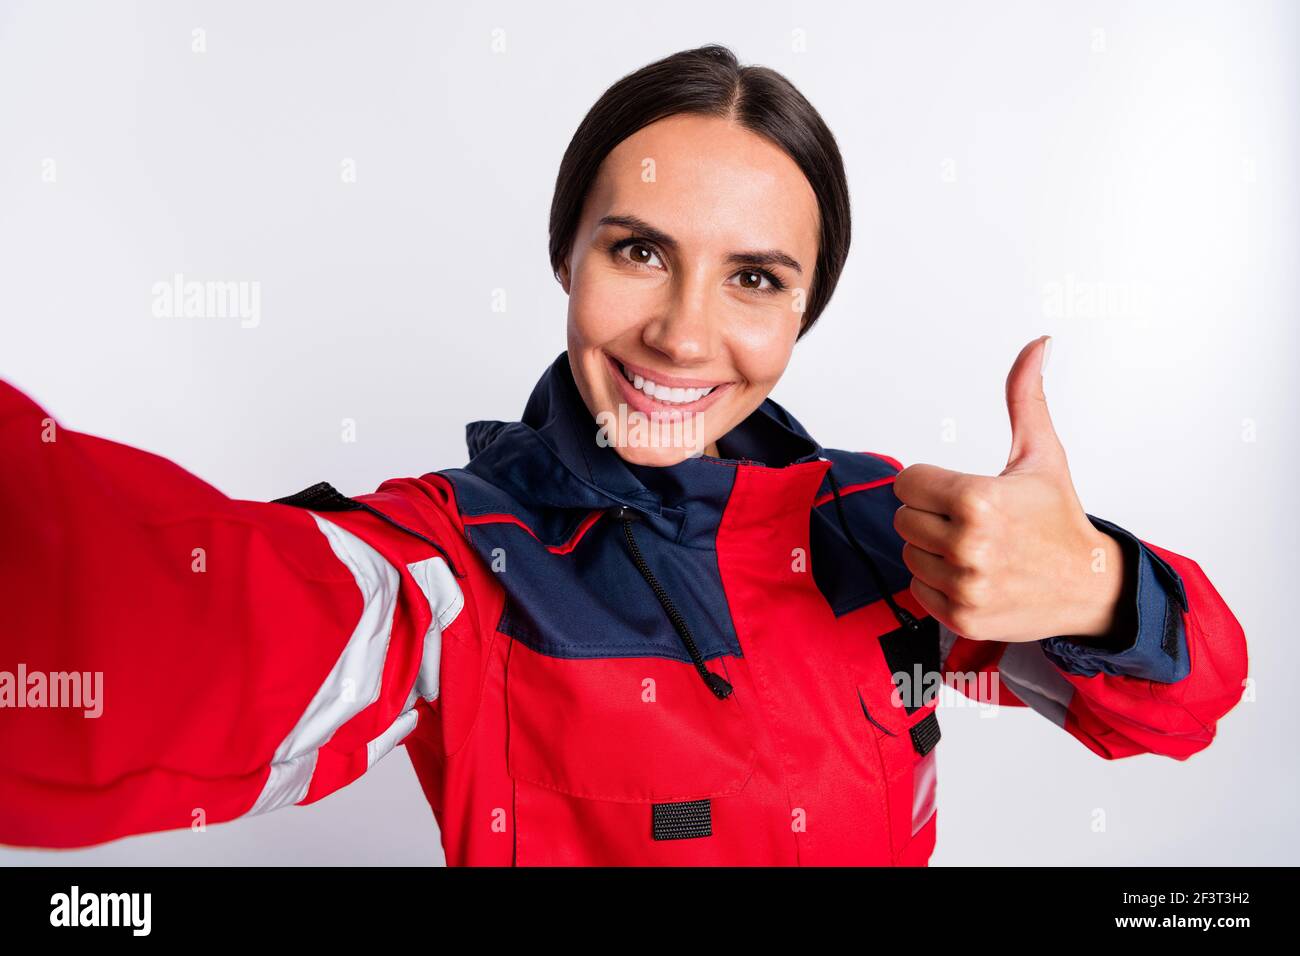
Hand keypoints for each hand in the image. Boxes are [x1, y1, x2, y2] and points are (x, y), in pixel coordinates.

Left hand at [892, 336, 1125, 643]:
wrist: (1089, 586)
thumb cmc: (1059, 517)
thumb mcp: (1042, 454)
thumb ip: (1025, 398)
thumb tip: (1038, 343)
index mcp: (979, 499)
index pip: (907, 483)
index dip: (928, 484)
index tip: (956, 491)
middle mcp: (969, 545)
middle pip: (904, 519)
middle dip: (931, 516)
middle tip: (970, 521)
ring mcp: (964, 585)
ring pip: (908, 554)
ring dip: (932, 549)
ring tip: (974, 548)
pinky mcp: (960, 617)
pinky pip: (917, 588)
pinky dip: (937, 581)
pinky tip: (972, 574)